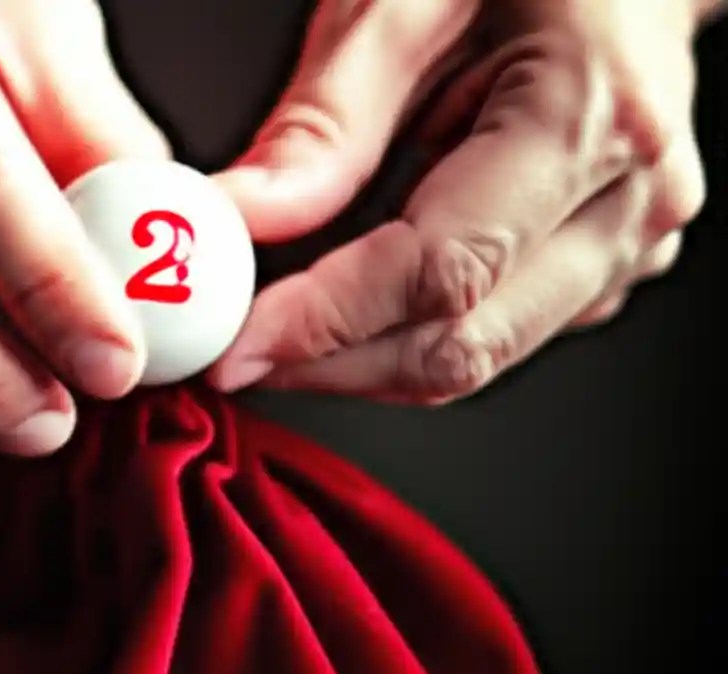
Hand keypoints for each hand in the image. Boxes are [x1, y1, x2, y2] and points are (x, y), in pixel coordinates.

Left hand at [210, 0, 711, 402]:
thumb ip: (325, 118)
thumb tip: (246, 214)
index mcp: (593, 116)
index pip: (442, 269)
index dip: (327, 323)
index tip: (239, 343)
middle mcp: (629, 197)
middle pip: (461, 342)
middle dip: (330, 364)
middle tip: (237, 350)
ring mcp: (627, 238)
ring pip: (475, 354)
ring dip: (361, 358)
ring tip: (278, 322)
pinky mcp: (604, 260)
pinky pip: (493, 330)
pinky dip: (404, 330)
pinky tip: (347, 300)